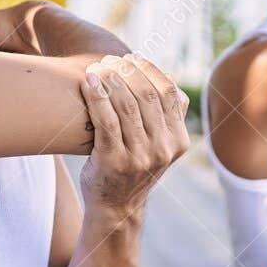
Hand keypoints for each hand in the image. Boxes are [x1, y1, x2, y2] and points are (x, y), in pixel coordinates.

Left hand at [78, 53, 189, 222]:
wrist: (116, 209)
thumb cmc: (133, 168)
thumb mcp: (160, 145)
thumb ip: (166, 116)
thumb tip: (163, 74)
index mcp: (179, 140)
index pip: (169, 93)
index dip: (150, 70)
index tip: (132, 58)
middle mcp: (164, 148)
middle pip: (148, 94)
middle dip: (127, 70)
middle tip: (110, 59)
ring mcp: (140, 156)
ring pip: (127, 104)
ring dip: (110, 78)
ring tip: (97, 67)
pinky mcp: (115, 161)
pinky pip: (106, 120)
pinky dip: (97, 96)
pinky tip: (88, 81)